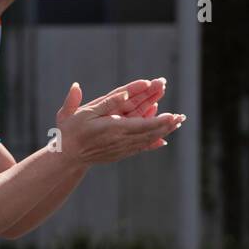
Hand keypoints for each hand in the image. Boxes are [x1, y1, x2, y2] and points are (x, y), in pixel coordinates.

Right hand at [55, 78, 183, 165]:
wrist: (67, 156)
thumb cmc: (71, 132)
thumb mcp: (84, 112)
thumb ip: (104, 102)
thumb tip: (124, 91)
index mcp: (114, 129)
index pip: (142, 124)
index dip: (159, 121)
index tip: (172, 116)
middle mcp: (120, 141)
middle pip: (149, 132)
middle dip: (166, 124)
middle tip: (181, 117)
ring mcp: (121, 149)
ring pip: (146, 140)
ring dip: (162, 132)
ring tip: (176, 124)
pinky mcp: (119, 153)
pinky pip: (139, 147)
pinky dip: (152, 142)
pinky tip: (162, 140)